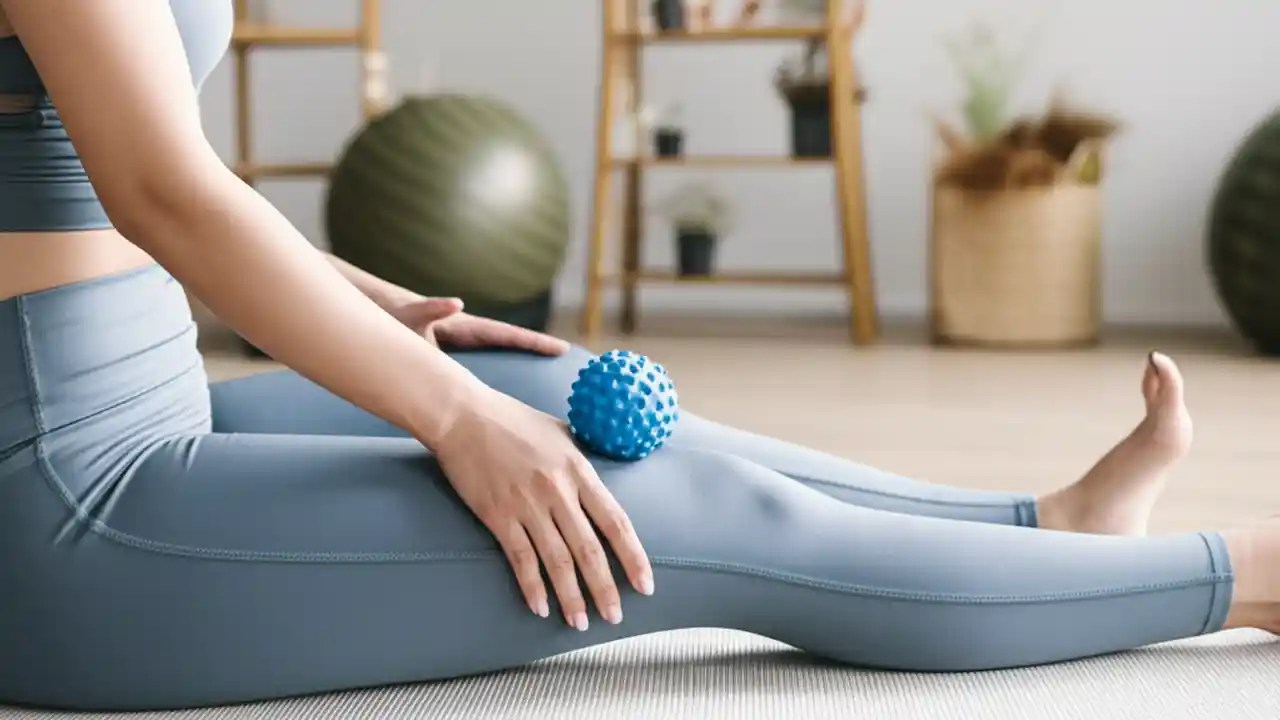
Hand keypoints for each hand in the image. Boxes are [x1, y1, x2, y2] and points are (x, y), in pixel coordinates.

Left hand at [386, 294, 568, 355]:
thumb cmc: (392, 316)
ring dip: (522, 355)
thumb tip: (457, 302)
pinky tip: (507, 381)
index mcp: (464, 326)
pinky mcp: (452, 350)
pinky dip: (499, 363)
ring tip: (550, 368)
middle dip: (538, 347)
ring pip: (499, 349)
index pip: (507, 334)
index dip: (534, 342)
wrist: (377, 311)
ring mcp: (462, 340)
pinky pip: (483, 359)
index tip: (561, 348)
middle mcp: (468, 330)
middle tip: (568, 356)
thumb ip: (430, 309)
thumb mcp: (410, 315)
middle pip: (510, 340)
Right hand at [433, 387, 654, 629]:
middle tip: (615, 618)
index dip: (634, 557)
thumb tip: (602, 484)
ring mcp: (527, 505)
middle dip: (605, 588)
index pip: (616, 522)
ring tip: (580, 622)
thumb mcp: (561, 433)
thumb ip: (583, 461)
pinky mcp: (498, 515)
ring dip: (571, 597)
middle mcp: (558, 491)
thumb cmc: (512, 421)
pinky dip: (532, 587)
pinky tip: (540, 607)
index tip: (646, 585)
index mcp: (579, 470)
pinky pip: (521, 559)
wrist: (463, 416)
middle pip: (590, 550)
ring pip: (558, 561)